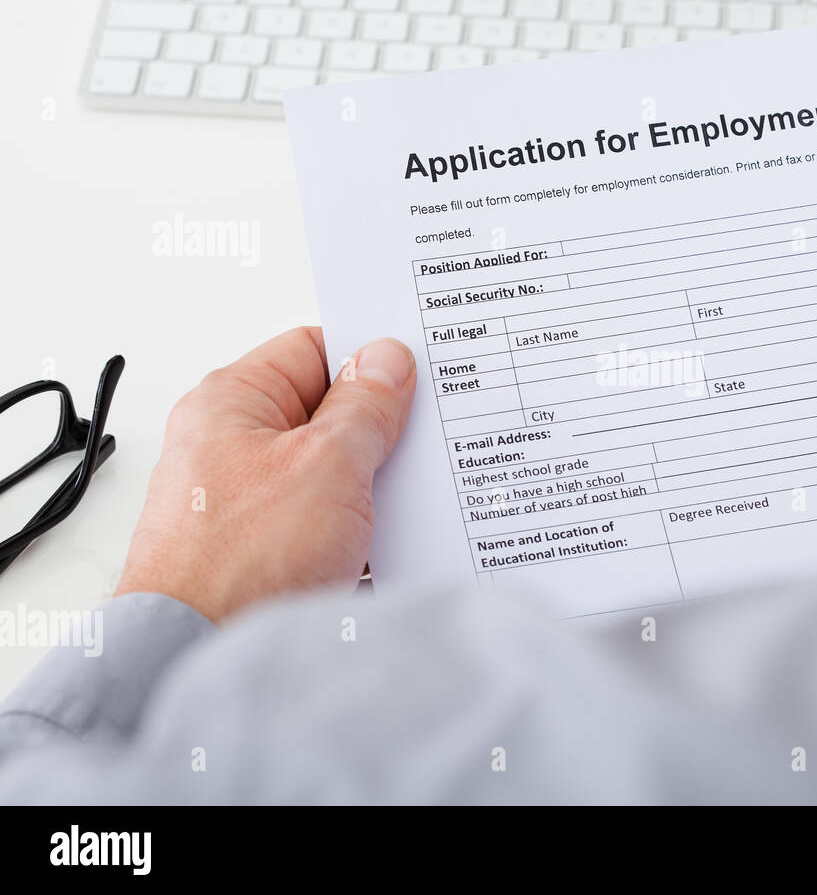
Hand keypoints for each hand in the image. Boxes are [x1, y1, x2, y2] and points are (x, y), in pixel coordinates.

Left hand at [116, 327, 416, 621]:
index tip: (419, 369)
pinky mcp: (268, 552)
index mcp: (232, 403)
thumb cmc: (239, 563)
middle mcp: (233, 447)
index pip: (313, 348)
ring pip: (333, 473)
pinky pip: (328, 524)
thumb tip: (386, 360)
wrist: (199, 659)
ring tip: (407, 497)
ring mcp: (249, 503)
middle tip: (425, 436)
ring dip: (375, 485)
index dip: (368, 355)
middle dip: (381, 428)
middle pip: (327, 413)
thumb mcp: (327, 463)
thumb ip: (365, 405)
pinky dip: (361, 530)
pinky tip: (390, 541)